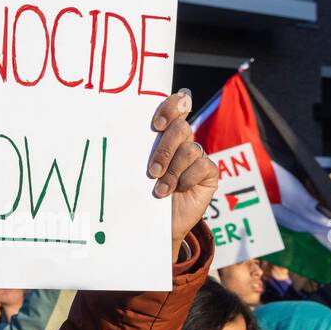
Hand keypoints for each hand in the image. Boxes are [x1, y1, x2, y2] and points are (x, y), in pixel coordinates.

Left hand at [146, 90, 217, 259]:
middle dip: (165, 149)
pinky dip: (188, 179)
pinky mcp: (209, 172)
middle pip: (181, 128)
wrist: (157, 223)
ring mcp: (198, 156)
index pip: (176, 106)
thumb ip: (139, 150)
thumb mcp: (137, 170)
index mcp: (166, 133)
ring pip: (190, 149)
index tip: (156, 125)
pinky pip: (202, 166)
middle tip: (152, 171)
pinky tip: (180, 190)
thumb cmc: (143, 193)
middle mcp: (184, 141)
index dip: (170, 108)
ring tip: (161, 190)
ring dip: (172, 171)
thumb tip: (121, 133)